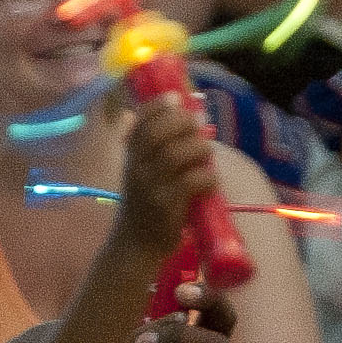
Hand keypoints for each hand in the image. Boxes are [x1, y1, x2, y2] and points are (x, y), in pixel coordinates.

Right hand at [110, 93, 221, 265]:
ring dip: (198, 148)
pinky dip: (206, 177)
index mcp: (130, 157)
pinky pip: (190, 182)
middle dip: (182, 123)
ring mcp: (150, 188)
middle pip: (157, 134)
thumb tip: (194, 122)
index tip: (176, 98)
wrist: (136, 245)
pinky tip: (210, 180)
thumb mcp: (143, 173)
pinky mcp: (166, 206)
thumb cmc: (146, 205)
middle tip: (199, 125)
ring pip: (175, 155)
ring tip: (207, 152)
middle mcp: (136, 169)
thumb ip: (158, 150)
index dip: (158, 105)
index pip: (139, 122)